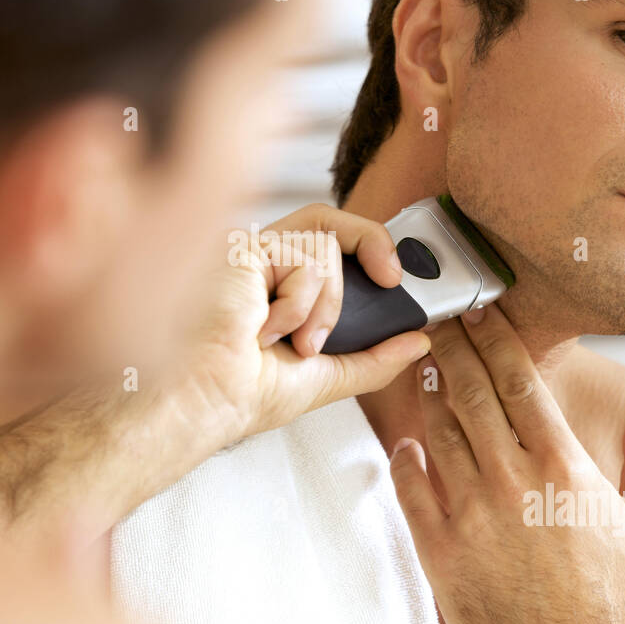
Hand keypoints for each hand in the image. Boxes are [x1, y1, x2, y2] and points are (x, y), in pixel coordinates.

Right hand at [188, 202, 431, 444]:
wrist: (207, 400)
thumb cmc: (242, 394)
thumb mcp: (326, 376)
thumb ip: (373, 358)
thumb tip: (417, 342)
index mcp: (276, 288)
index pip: (328, 245)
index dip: (367, 247)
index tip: (397, 280)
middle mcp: (262, 264)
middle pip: (328, 223)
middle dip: (372, 240)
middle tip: (390, 277)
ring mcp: (251, 253)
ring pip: (324, 246)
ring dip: (326, 305)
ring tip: (297, 342)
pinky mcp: (244, 248)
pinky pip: (304, 256)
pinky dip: (300, 304)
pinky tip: (267, 330)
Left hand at [388, 304, 624, 623]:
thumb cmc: (617, 596)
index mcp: (561, 464)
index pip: (518, 380)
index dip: (493, 338)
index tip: (478, 312)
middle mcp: (511, 480)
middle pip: (470, 392)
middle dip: (451, 349)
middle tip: (438, 322)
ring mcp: (471, 515)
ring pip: (438, 433)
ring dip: (429, 396)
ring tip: (424, 370)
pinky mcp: (441, 551)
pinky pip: (411, 491)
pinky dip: (405, 462)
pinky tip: (407, 446)